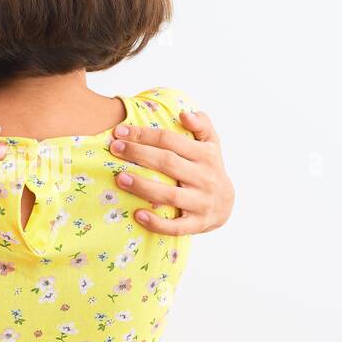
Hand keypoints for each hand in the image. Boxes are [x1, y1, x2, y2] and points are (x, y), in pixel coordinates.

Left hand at [109, 110, 233, 234]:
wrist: (226, 205)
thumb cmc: (210, 168)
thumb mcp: (212, 144)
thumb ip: (202, 125)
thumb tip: (185, 114)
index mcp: (206, 155)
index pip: (170, 140)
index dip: (144, 134)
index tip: (120, 131)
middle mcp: (205, 178)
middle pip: (167, 163)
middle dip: (139, 154)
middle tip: (114, 148)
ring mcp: (202, 202)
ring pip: (170, 195)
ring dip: (143, 187)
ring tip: (120, 179)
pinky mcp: (197, 224)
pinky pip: (176, 227)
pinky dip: (157, 223)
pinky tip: (137, 214)